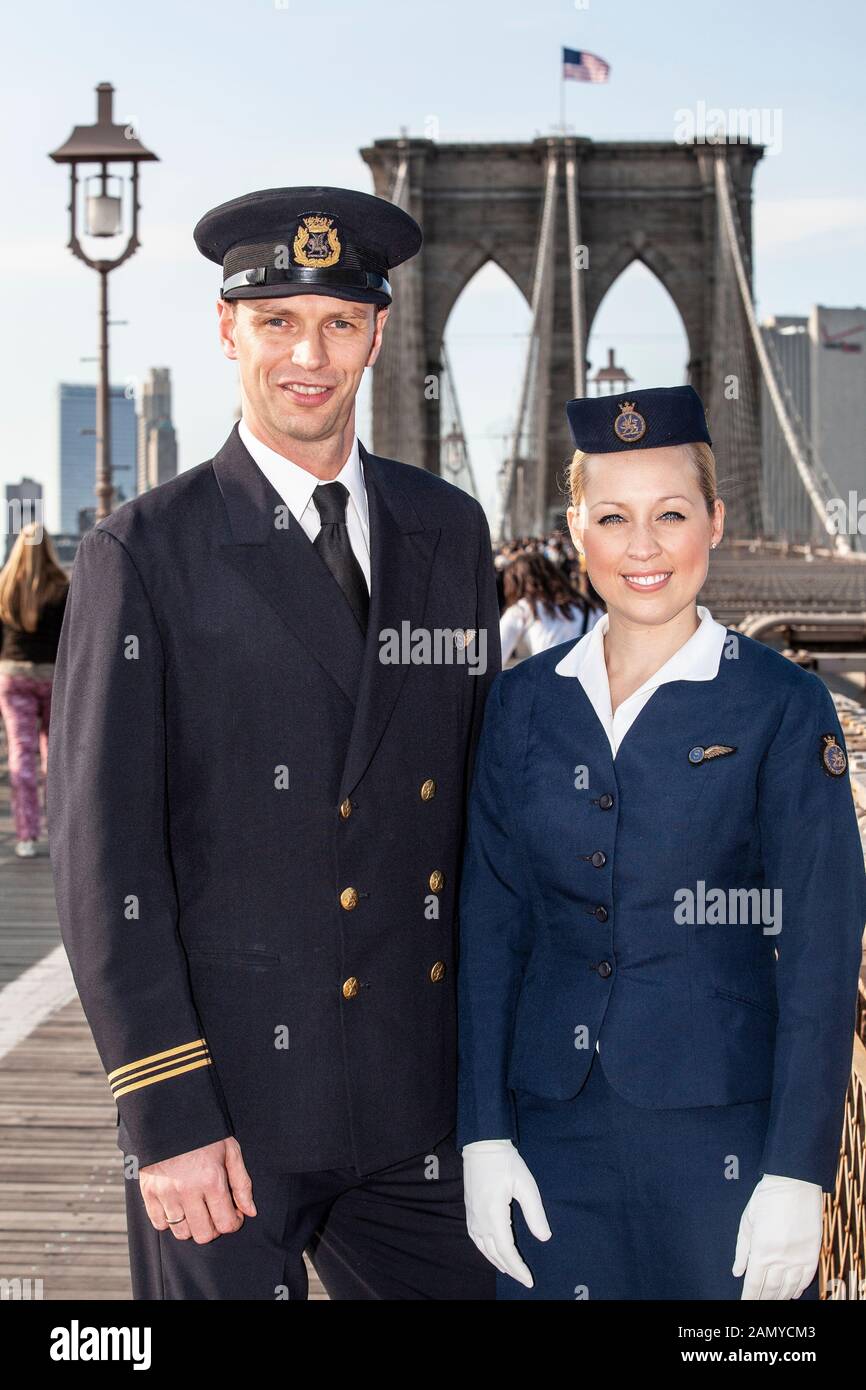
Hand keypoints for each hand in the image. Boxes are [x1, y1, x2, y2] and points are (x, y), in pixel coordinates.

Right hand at [139, 1136, 255, 1243]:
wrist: (170, 1116)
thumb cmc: (205, 1134)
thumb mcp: (230, 1151)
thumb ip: (242, 1184)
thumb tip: (250, 1212)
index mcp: (212, 1180)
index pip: (226, 1223)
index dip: (234, 1223)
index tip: (234, 1214)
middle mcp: (188, 1191)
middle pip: (204, 1235)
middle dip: (214, 1228)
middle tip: (215, 1214)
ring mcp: (166, 1194)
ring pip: (182, 1233)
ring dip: (192, 1227)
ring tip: (197, 1210)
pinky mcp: (148, 1193)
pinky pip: (159, 1225)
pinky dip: (170, 1221)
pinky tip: (178, 1206)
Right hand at [462, 1139, 551, 1286]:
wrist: (482, 1144)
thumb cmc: (505, 1162)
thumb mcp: (525, 1184)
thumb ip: (534, 1212)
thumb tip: (544, 1237)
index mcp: (494, 1213)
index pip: (506, 1249)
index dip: (518, 1267)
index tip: (529, 1279)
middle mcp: (480, 1218)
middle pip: (494, 1252)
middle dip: (510, 1268)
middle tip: (524, 1279)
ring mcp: (472, 1215)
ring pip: (483, 1248)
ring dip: (496, 1261)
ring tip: (509, 1270)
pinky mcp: (469, 1209)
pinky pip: (475, 1238)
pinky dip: (484, 1250)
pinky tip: (491, 1252)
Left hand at [733, 1173, 821, 1298]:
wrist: (795, 1184)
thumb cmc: (766, 1198)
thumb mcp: (747, 1222)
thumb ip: (741, 1250)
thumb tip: (737, 1272)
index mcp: (761, 1251)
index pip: (754, 1285)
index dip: (749, 1298)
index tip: (744, 1304)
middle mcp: (781, 1259)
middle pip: (770, 1290)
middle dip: (763, 1300)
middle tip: (757, 1305)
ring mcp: (798, 1258)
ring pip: (788, 1288)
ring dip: (779, 1297)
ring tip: (772, 1301)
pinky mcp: (812, 1254)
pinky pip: (806, 1280)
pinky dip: (798, 1289)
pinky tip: (791, 1294)